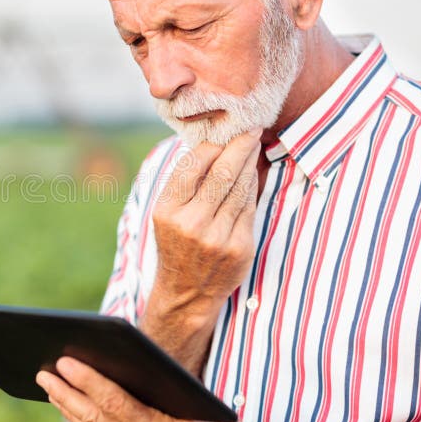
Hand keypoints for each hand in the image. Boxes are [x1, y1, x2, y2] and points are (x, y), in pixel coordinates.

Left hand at [36, 357, 261, 421]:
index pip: (115, 403)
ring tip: (48, 382)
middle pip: (95, 419)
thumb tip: (121, 360)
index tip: (64, 361)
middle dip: (66, 394)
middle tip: (45, 370)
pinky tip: (67, 403)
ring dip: (66, 406)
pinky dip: (79, 420)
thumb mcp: (200, 406)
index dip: (87, 381)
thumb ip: (162, 388)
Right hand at [142, 130, 261, 372]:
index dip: (213, 145)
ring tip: (254, 145)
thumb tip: (211, 145)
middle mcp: (192, 223)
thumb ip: (185, 184)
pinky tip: (253, 173)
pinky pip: (249, 207)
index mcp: (168, 211)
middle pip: (222, 174)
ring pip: (240, 188)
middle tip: (251, 128)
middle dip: (239, 147)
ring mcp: (218, 237)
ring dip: (250, 163)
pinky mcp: (239, 247)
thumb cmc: (176, 245)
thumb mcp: (166, 214)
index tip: (225, 131)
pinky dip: (252, 187)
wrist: (186, 293)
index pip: (194, 166)